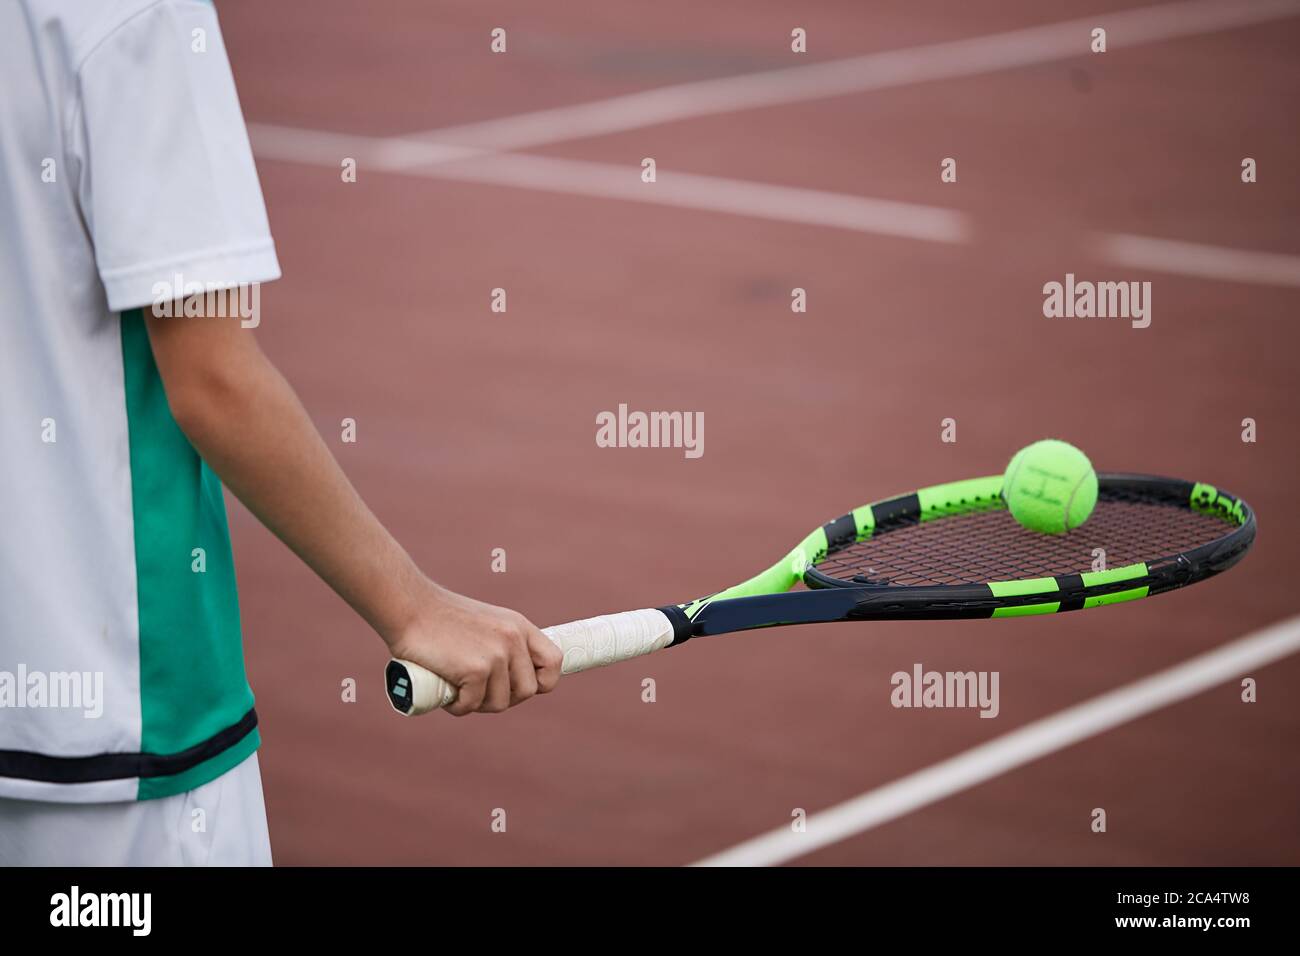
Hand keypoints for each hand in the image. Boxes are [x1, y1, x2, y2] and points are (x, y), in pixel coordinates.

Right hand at [385, 583, 562, 715]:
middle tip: (476, 692)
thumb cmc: (439, 618)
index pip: (554, 661)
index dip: (541, 682)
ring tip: (458, 689)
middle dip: (502, 699)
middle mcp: (513, 639)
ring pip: (500, 703)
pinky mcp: (475, 670)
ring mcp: (496, 655)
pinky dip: (458, 707)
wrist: (409, 606)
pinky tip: (447, 694)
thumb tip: (509, 681)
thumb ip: (501, 644)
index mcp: (519, 627)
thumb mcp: (485, 623)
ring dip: (477, 704)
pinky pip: (473, 705)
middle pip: (527, 691)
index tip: (519, 686)